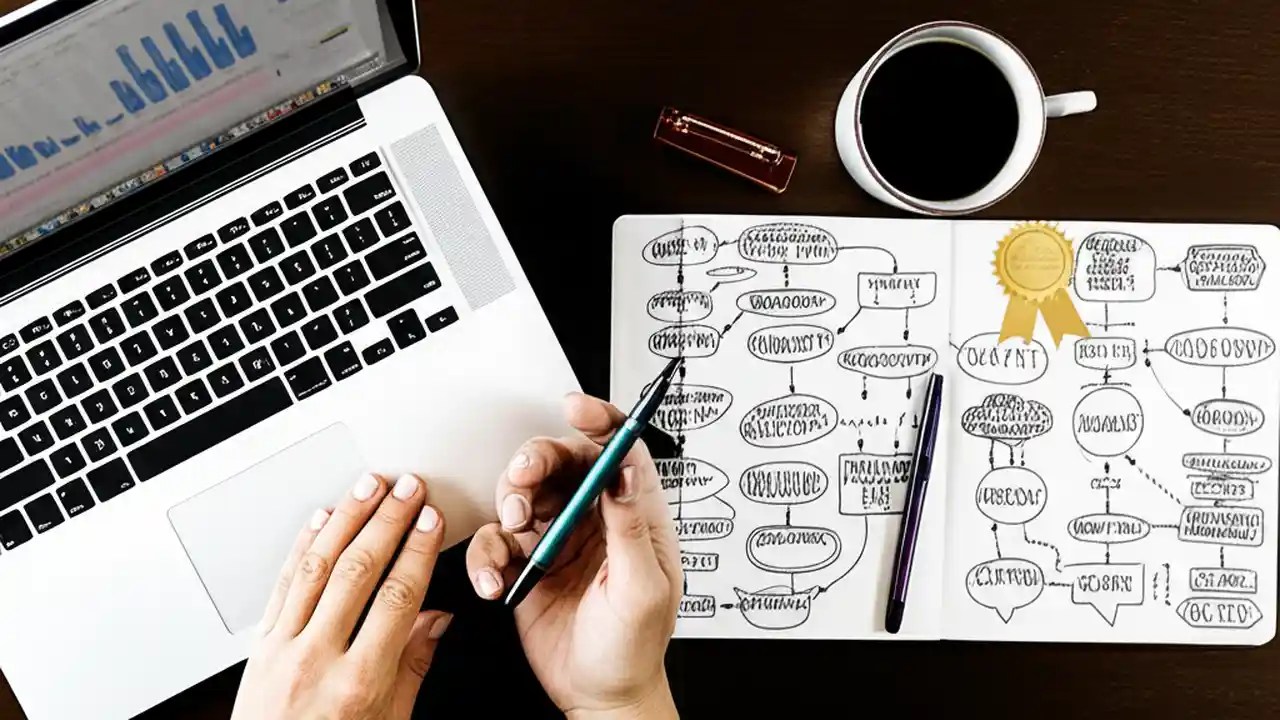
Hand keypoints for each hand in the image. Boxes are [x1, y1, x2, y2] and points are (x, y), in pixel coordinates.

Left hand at [232, 473, 450, 719]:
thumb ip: (413, 667)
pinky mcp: (260, 647)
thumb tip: (437, 620)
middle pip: (357, 571)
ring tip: (368, 487)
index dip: (417, 550)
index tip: (431, 520)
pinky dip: (302, 546)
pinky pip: (282, 584)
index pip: (397, 597)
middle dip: (386, 520)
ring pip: (317, 567)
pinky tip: (321, 520)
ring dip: (345, 519)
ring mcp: (283, 650)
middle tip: (407, 488)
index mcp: (360, 682)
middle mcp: (318, 659)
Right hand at [466, 393, 681, 718]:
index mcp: (634, 515)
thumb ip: (630, 528)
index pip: (619, 451)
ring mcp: (557, 538)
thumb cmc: (635, 648)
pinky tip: (498, 581)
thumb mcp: (642, 589)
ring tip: (515, 530)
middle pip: (560, 461)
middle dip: (536, 460)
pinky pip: (494, 541)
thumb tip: (624, 473)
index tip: (576, 407)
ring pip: (522, 491)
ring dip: (509, 500)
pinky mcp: (524, 563)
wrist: (599, 697)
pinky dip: (487, 556)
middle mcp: (593, 519)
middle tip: (524, 482)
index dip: (600, 420)